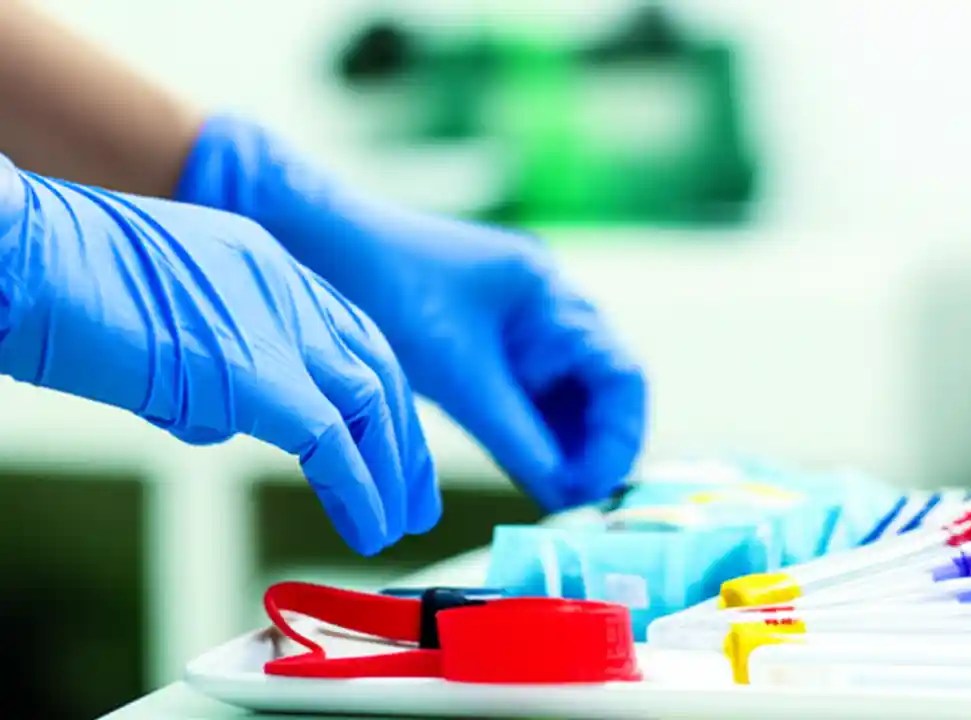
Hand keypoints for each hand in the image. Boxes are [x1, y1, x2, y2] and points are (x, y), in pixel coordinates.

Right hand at [0, 153, 434, 554]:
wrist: (19, 252)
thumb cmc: (55, 279)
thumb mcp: (154, 312)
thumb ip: (203, 359)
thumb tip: (219, 419)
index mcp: (264, 263)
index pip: (346, 331)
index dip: (372, 391)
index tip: (387, 435)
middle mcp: (285, 286)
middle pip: (375, 364)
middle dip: (401, 435)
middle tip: (412, 492)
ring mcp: (275, 324)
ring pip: (369, 403)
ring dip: (392, 470)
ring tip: (399, 521)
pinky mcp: (256, 374)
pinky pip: (333, 442)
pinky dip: (359, 488)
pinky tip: (369, 525)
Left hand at [177, 116, 646, 510]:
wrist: (321, 242)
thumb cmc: (389, 287)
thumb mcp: (457, 372)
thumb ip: (516, 435)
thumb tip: (562, 493)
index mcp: (553, 297)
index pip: (622, 375)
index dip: (619, 438)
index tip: (591, 488)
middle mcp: (550, 310)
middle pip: (605, 392)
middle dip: (597, 449)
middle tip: (575, 503)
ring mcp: (522, 329)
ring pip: (570, 402)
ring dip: (569, 449)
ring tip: (553, 497)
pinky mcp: (491, 349)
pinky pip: (531, 401)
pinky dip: (535, 439)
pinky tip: (527, 472)